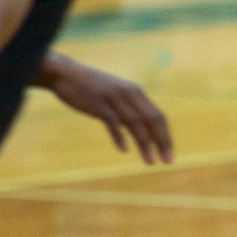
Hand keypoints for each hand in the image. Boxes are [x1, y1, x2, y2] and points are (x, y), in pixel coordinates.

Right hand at [45, 58, 172, 164]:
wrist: (67, 74)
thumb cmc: (93, 87)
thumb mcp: (117, 94)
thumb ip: (130, 107)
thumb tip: (143, 126)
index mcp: (136, 92)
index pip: (158, 116)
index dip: (166, 136)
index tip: (169, 154)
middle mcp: (130, 94)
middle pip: (152, 120)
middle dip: (162, 142)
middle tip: (167, 162)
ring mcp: (114, 99)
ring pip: (135, 123)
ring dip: (145, 144)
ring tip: (151, 162)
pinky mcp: (99, 104)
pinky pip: (112, 122)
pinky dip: (119, 136)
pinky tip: (124, 150)